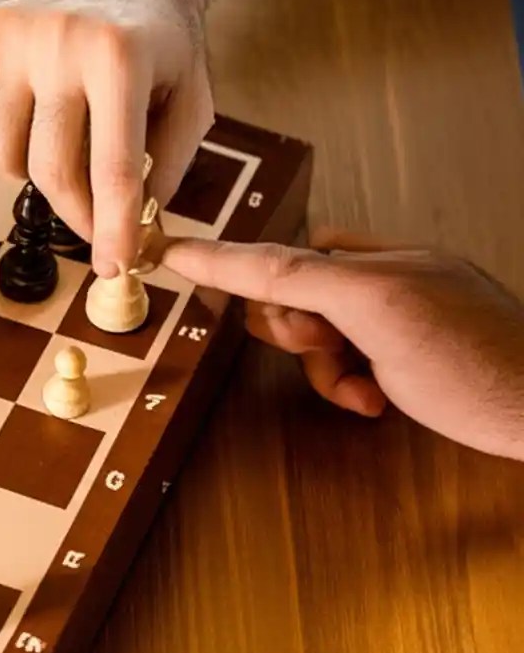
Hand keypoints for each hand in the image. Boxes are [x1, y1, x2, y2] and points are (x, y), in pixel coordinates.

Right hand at [0, 0, 214, 277]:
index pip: (113, 169)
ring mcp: (19, 38)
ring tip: (56, 168)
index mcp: (123, 59)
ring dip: (26, 179)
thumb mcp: (192, 101)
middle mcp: (64, 44)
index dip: (111, 228)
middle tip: (92, 229)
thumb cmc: (166, 40)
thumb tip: (128, 231)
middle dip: (75, 215)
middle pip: (50, 169)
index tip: (112, 266)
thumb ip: (168, 167)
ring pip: (1, 150)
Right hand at [162, 229, 523, 459]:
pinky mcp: (416, 360)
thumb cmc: (478, 364)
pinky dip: (352, 384)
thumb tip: (239, 259)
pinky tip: (378, 399)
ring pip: (321, 339)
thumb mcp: (376, 308)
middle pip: (296, 299)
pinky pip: (353, 365)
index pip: (283, 253)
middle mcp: (390, 282)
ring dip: (324, 367)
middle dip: (295, 331)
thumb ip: (302, 277)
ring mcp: (404, 322)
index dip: (229, 260)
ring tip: (358, 387)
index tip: (174, 253)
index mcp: (379, 259)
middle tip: (317, 346)